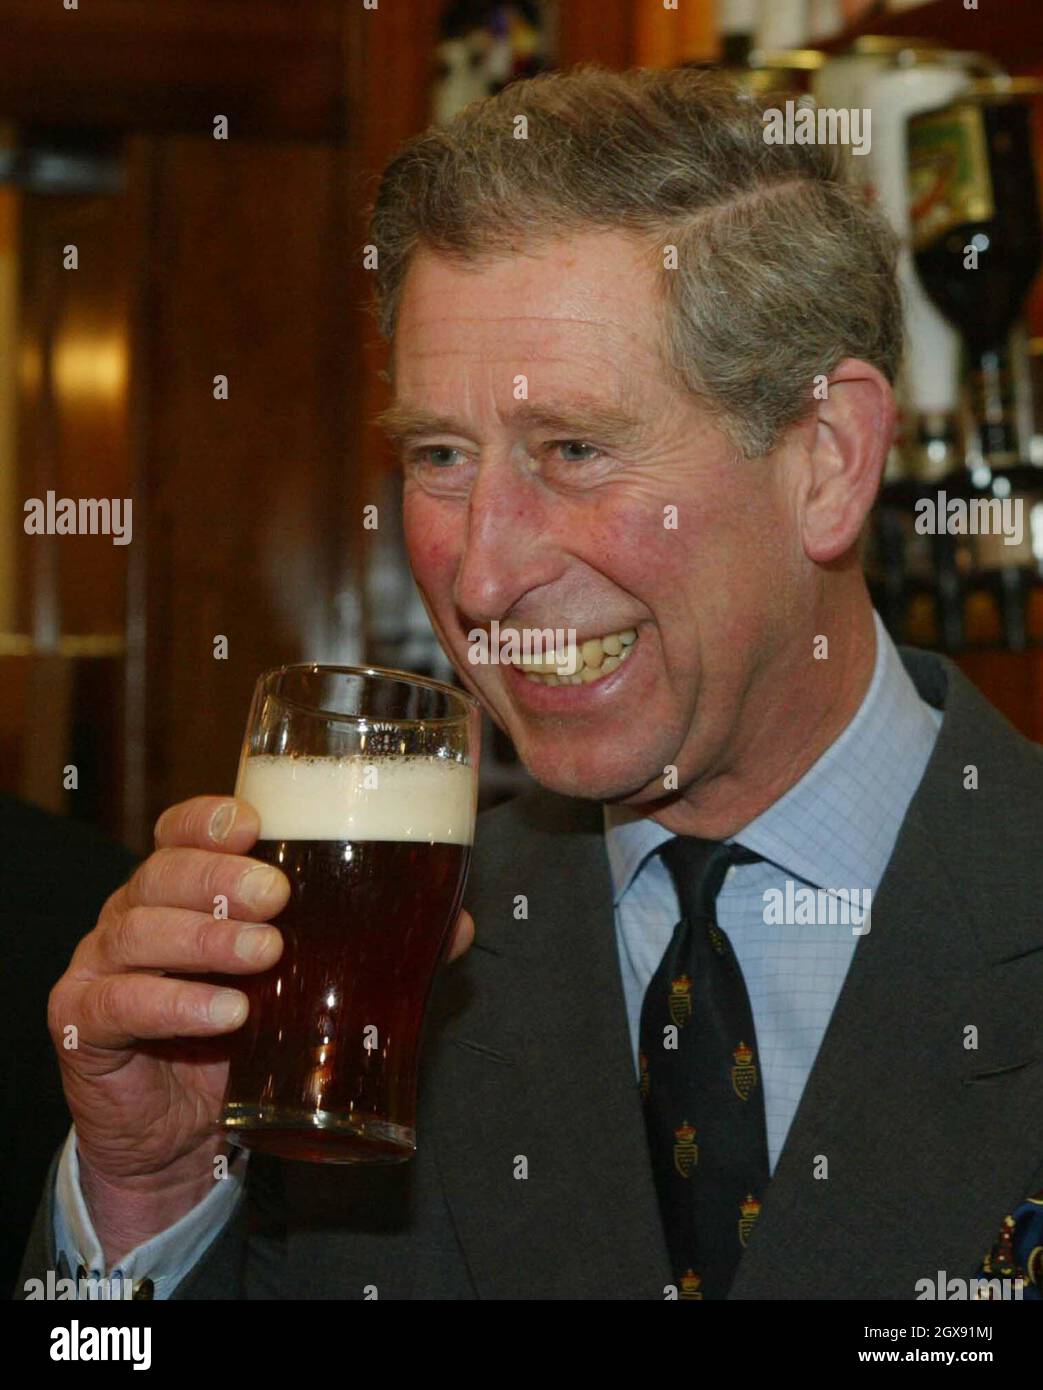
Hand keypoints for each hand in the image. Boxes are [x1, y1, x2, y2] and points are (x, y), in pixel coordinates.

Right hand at [48, 794, 473, 1260]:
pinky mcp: (84, 1027)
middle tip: (279, 896)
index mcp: (187, 890)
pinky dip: (170, 1005)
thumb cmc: (249, 1038)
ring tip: (266, 956)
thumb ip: (378, 949)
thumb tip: (459, 921)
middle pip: (162, 871)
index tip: (251, 820)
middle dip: (220, 877)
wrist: (184, 1138)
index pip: (181, 830)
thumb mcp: (313, 987)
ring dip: (205, 939)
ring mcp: (103, 968)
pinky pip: (117, 1004)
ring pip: (138, 930)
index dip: (209, 818)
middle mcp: (138, 914)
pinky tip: (224, 1014)